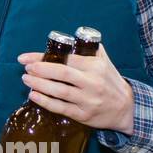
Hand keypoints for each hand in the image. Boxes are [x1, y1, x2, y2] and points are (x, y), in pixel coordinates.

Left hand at [16, 44, 134, 134]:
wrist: (126, 108)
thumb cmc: (110, 81)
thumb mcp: (104, 62)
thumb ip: (90, 49)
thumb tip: (71, 37)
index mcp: (95, 66)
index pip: (66, 59)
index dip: (43, 57)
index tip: (26, 57)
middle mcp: (92, 83)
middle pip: (62, 74)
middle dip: (40, 69)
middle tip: (26, 67)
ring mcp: (87, 100)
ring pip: (59, 91)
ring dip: (39, 85)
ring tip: (26, 79)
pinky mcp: (83, 115)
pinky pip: (61, 108)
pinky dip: (45, 101)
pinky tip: (33, 95)